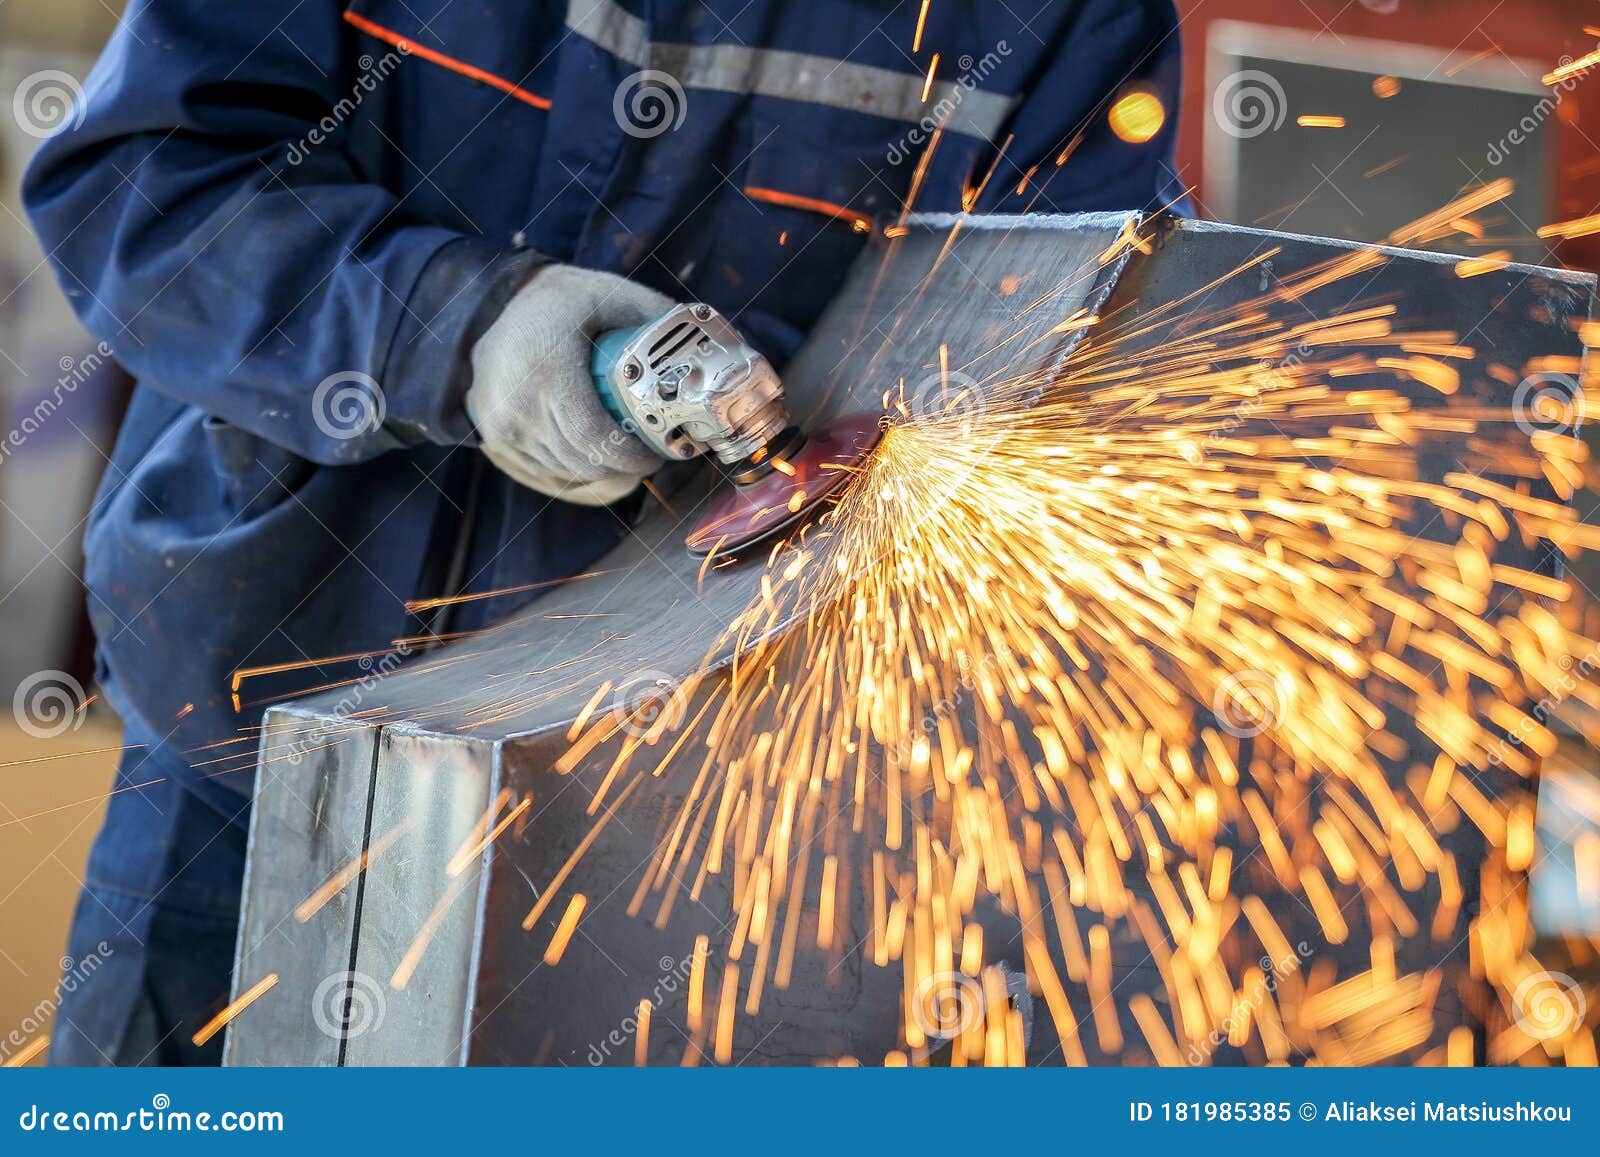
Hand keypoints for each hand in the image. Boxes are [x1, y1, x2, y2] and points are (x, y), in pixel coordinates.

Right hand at [467, 264, 674, 504]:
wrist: (498, 304)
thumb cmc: (562, 300)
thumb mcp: (610, 294)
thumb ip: (654, 317)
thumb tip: (704, 346)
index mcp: (548, 369)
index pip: (593, 437)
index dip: (630, 458)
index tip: (655, 457)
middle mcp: (517, 403)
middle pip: (582, 461)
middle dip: (622, 467)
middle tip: (647, 457)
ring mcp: (501, 425)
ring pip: (564, 471)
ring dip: (598, 471)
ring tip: (622, 455)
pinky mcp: (493, 438)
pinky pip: (543, 471)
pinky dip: (572, 470)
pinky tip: (592, 456)